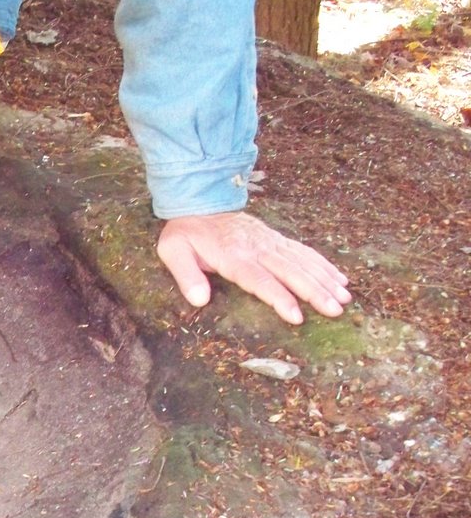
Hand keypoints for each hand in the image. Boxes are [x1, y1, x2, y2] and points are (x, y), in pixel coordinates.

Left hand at [156, 212, 350, 325]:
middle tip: (335, 310)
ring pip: (303, 262)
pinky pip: (304, 252)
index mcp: (233, 256)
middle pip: (290, 272)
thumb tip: (199, 300)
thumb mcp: (173, 251)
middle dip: (315, 292)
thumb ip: (186, 275)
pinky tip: (340, 279)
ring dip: (325, 281)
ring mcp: (270, 243)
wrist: (200, 202)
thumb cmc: (186, 232)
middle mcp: (257, 249)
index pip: (260, 280)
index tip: (297, 316)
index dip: (279, 298)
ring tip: (344, 298)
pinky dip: (323, 265)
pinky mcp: (276, 240)